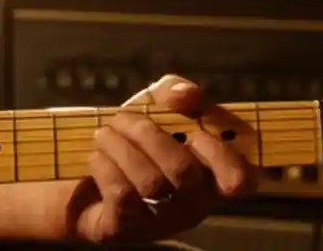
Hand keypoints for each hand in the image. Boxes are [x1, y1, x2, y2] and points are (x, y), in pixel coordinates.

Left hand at [68, 74, 256, 243]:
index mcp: (209, 176)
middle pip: (183, 170)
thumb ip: (177, 93)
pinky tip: (97, 157)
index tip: (196, 134)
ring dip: (119, 146)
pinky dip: (104, 166)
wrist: (80, 173)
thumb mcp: (154, 107)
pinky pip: (121, 194)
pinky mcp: (126, 228)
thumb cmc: (131, 141)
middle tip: (122, 119)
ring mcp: (160, 221)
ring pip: (149, 182)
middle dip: (147, 133)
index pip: (241, 180)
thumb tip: (187, 94)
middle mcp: (192, 205)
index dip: (222, 156)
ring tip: (103, 135)